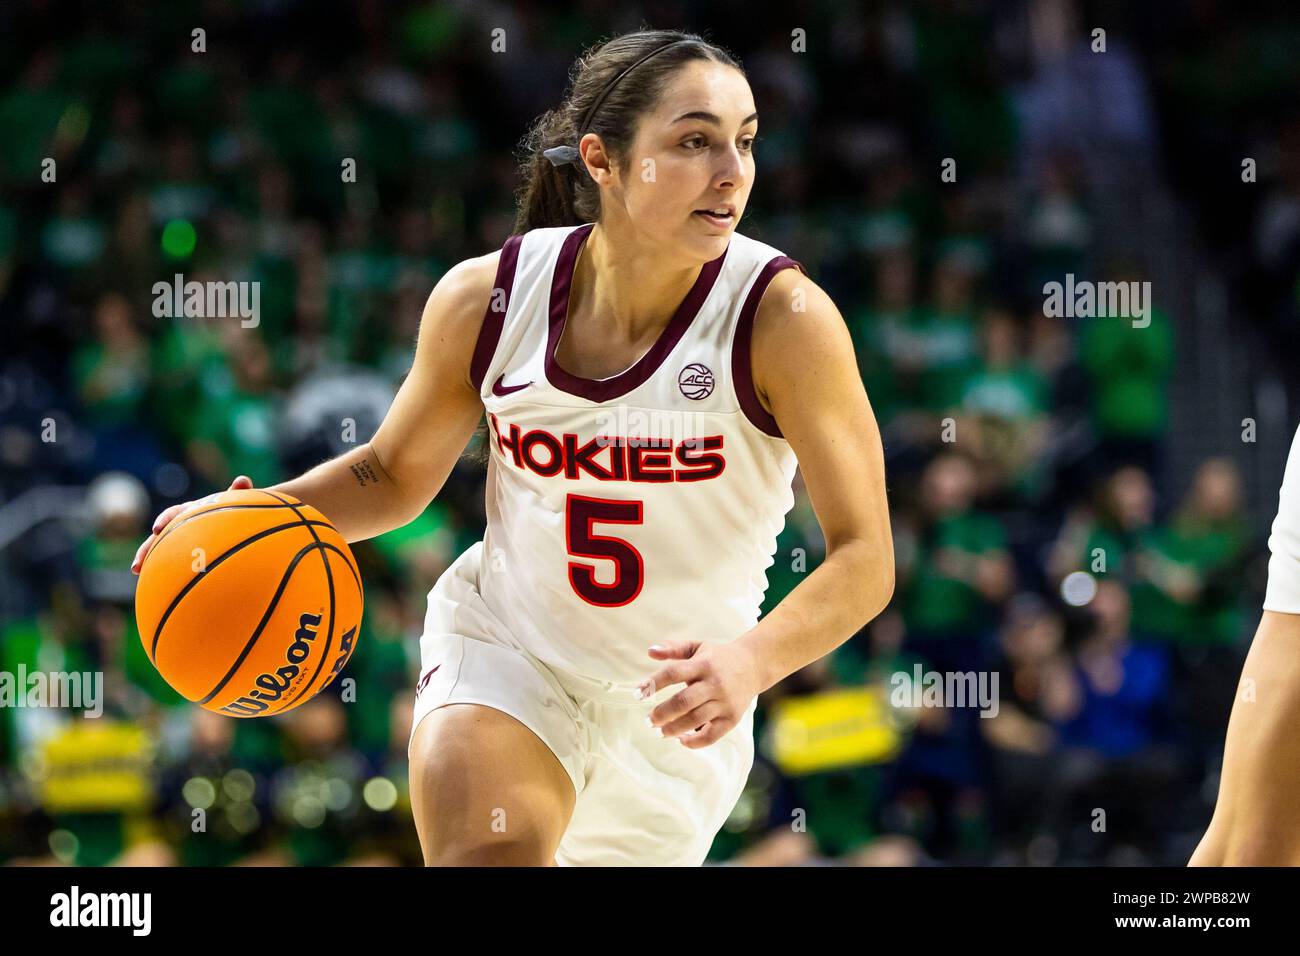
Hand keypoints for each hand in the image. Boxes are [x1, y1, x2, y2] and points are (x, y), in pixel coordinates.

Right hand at [130, 475, 252, 574]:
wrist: (236, 521)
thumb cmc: (234, 510)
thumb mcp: (235, 502)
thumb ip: (238, 493)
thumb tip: (243, 481)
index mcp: (190, 511)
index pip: (173, 514)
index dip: (164, 520)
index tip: (157, 529)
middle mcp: (180, 526)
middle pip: (157, 538)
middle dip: (145, 551)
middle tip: (137, 565)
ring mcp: (180, 542)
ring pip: (160, 553)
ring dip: (149, 564)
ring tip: (139, 576)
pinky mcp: (185, 555)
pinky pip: (174, 566)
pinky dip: (167, 576)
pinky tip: (163, 593)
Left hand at [639, 639, 762, 748]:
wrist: (754, 665)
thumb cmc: (718, 657)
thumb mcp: (698, 647)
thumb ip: (674, 648)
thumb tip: (650, 651)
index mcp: (703, 664)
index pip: (674, 673)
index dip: (654, 683)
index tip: (639, 694)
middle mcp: (715, 683)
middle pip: (683, 701)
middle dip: (662, 713)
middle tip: (648, 720)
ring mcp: (725, 702)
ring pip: (695, 720)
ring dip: (673, 729)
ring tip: (660, 731)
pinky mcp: (733, 718)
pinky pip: (712, 735)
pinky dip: (695, 742)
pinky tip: (681, 740)